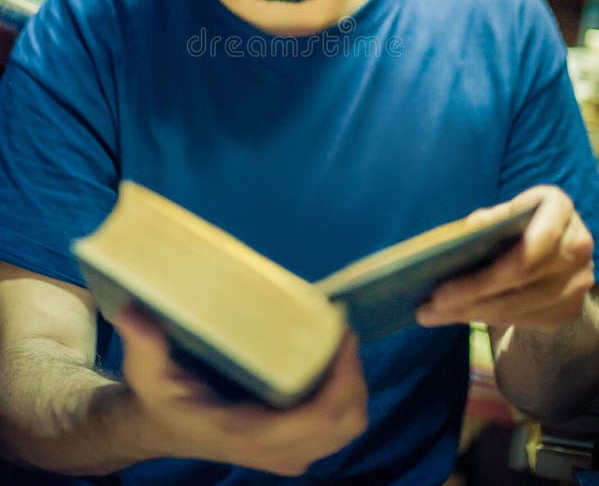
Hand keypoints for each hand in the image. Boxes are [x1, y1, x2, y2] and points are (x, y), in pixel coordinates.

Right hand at [115, 307, 367, 475]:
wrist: (158, 428)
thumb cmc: (159, 397)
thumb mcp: (146, 371)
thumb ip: (143, 343)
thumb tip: (133, 312)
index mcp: (245, 434)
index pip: (316, 419)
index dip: (342, 379)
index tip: (343, 334)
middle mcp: (272, 451)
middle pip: (343, 424)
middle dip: (355, 378)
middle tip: (344, 331)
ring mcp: (285, 454)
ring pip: (345, 428)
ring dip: (353, 386)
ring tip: (341, 342)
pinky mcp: (290, 446)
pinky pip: (335, 428)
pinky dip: (344, 397)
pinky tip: (332, 363)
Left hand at [416, 185, 594, 331]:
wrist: (553, 246)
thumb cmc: (518, 221)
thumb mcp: (502, 210)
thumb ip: (489, 218)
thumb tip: (472, 230)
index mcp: (558, 207)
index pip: (540, 237)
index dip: (503, 260)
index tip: (462, 273)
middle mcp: (578, 244)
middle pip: (523, 276)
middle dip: (473, 291)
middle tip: (432, 302)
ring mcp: (578, 281)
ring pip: (520, 305)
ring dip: (473, 312)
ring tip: (434, 313)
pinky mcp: (570, 308)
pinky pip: (524, 320)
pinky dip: (487, 319)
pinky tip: (458, 316)